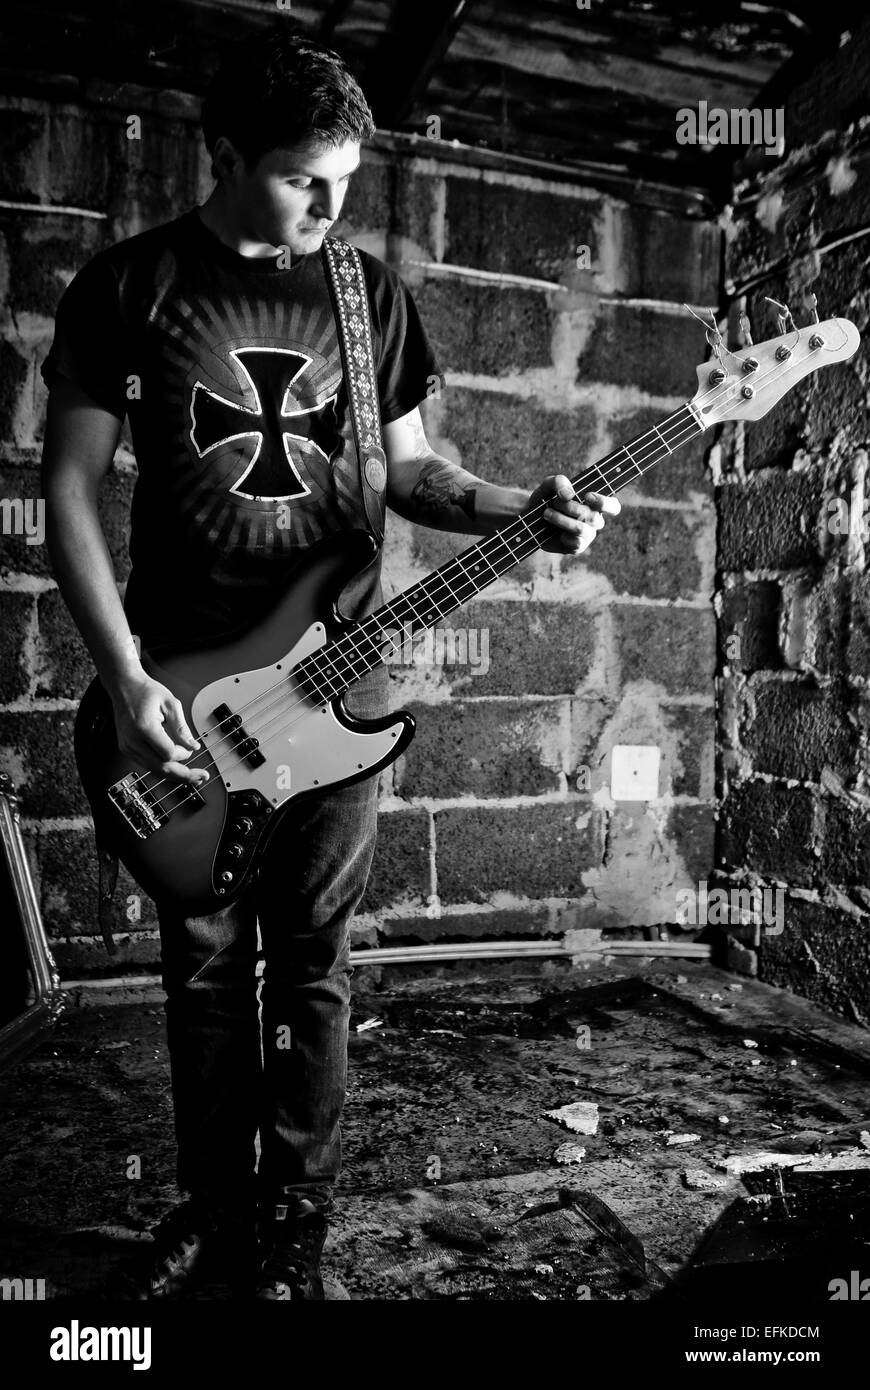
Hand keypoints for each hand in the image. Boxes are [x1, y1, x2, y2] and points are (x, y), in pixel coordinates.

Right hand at [107, 671, 208, 786]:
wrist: (124, 687)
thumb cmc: (145, 692)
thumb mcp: (171, 704)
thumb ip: (182, 728)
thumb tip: (193, 746)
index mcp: (144, 728)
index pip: (168, 754)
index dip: (183, 754)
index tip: (191, 748)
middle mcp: (133, 741)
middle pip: (161, 768)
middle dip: (183, 775)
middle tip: (200, 777)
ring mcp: (128, 747)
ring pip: (154, 770)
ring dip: (174, 775)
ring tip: (192, 776)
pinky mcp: (127, 749)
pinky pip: (147, 764)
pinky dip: (162, 767)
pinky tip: (175, 767)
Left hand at [524, 475, 620, 553]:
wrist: (530, 518)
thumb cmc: (544, 500)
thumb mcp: (548, 485)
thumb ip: (559, 481)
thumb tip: (569, 494)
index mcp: (595, 504)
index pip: (613, 506)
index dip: (605, 503)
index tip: (587, 496)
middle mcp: (595, 520)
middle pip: (593, 517)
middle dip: (570, 508)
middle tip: (554, 503)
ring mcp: (587, 535)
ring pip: (582, 529)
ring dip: (562, 520)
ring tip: (547, 513)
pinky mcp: (577, 547)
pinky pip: (576, 543)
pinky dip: (562, 535)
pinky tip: (555, 531)